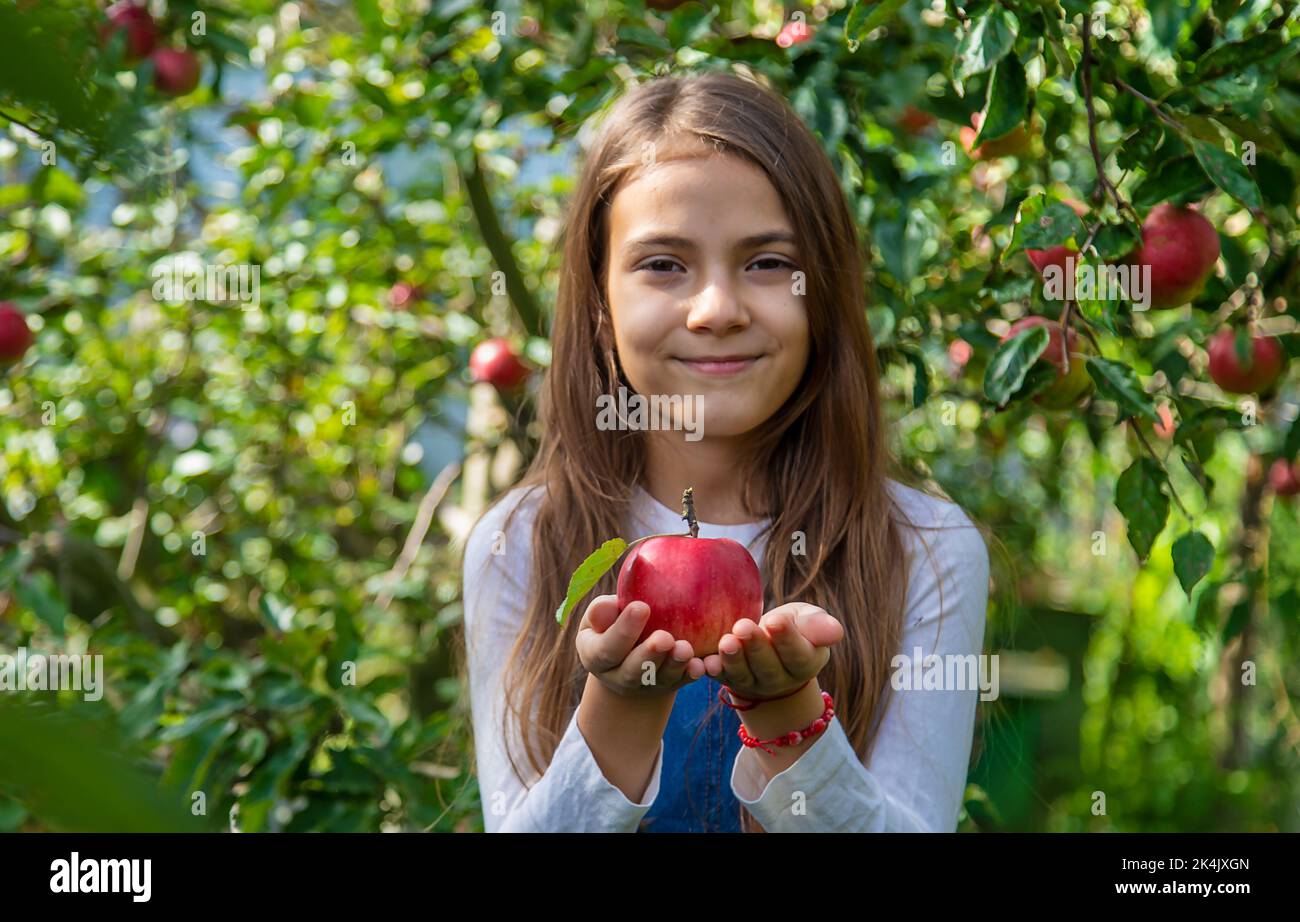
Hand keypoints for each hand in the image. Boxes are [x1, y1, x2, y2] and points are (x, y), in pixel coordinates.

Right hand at [576, 594, 705, 697]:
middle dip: (650, 654)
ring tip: (685, 649)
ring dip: (674, 665)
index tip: (641, 607)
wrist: (629, 650)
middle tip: (664, 638)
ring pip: (661, 678)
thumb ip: (602, 611)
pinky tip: (703, 664)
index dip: (623, 631)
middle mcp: (619, 677)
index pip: (607, 648)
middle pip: (633, 671)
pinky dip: (692, 674)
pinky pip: (682, 681)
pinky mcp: (670, 684)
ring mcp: (646, 684)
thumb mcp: (600, 615)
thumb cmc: (612, 621)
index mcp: (595, 656)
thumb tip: (608, 606)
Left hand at [702, 603, 843, 702]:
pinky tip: (705, 662)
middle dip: (755, 646)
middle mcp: (778, 679)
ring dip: (732, 659)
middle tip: (743, 626)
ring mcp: (752, 683)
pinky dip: (712, 671)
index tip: (777, 621)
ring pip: (742, 674)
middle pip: (767, 666)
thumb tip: (836, 631)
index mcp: (804, 663)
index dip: (787, 638)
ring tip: (726, 641)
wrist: (770, 649)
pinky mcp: (728, 679)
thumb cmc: (793, 627)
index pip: (797, 654)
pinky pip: (720, 678)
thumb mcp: (807, 620)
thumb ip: (817, 625)